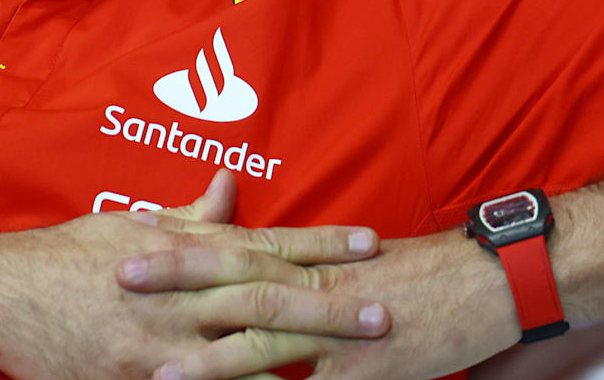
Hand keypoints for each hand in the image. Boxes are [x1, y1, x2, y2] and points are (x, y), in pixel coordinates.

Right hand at [0, 171, 389, 379]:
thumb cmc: (62, 257)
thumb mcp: (127, 225)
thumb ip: (186, 215)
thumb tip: (228, 186)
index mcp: (177, 250)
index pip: (262, 243)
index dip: (319, 242)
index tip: (370, 242)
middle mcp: (176, 295)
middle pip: (266, 299)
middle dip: (329, 305)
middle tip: (384, 311)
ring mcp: (160, 345)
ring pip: (245, 354)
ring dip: (301, 359)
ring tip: (354, 364)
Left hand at [124, 211, 516, 379]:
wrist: (484, 281)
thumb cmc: (412, 268)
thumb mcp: (345, 255)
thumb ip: (294, 256)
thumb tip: (250, 256)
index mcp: (304, 256)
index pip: (228, 243)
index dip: (178, 241)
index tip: (128, 237)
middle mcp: (313, 285)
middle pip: (231, 280)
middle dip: (174, 282)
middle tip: (119, 282)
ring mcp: (339, 331)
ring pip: (264, 345)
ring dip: (210, 363)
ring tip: (161, 375)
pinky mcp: (369, 371)